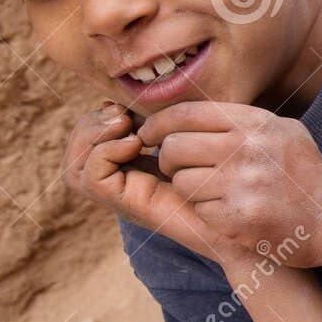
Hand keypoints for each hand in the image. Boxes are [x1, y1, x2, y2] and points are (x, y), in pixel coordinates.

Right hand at [62, 102, 248, 264]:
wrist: (246, 216)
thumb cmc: (227, 175)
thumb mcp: (193, 138)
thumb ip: (167, 123)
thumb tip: (133, 104)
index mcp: (135, 169)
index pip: (90, 145)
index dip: (97, 120)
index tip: (124, 106)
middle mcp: (123, 186)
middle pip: (75, 158)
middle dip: (88, 126)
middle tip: (119, 113)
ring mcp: (124, 198)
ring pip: (75, 170)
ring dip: (92, 138)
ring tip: (123, 123)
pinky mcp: (130, 206)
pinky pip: (93, 179)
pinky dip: (105, 153)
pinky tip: (135, 142)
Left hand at [138, 101, 321, 265]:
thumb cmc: (305, 174)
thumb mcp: (283, 131)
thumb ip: (240, 120)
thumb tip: (186, 114)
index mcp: (255, 122)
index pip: (184, 114)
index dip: (157, 125)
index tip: (149, 136)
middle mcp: (247, 148)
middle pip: (173, 147)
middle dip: (167, 160)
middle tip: (178, 168)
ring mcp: (241, 184)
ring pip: (181, 181)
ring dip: (188, 189)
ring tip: (210, 192)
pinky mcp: (238, 218)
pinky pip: (198, 210)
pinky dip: (206, 212)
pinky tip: (228, 211)